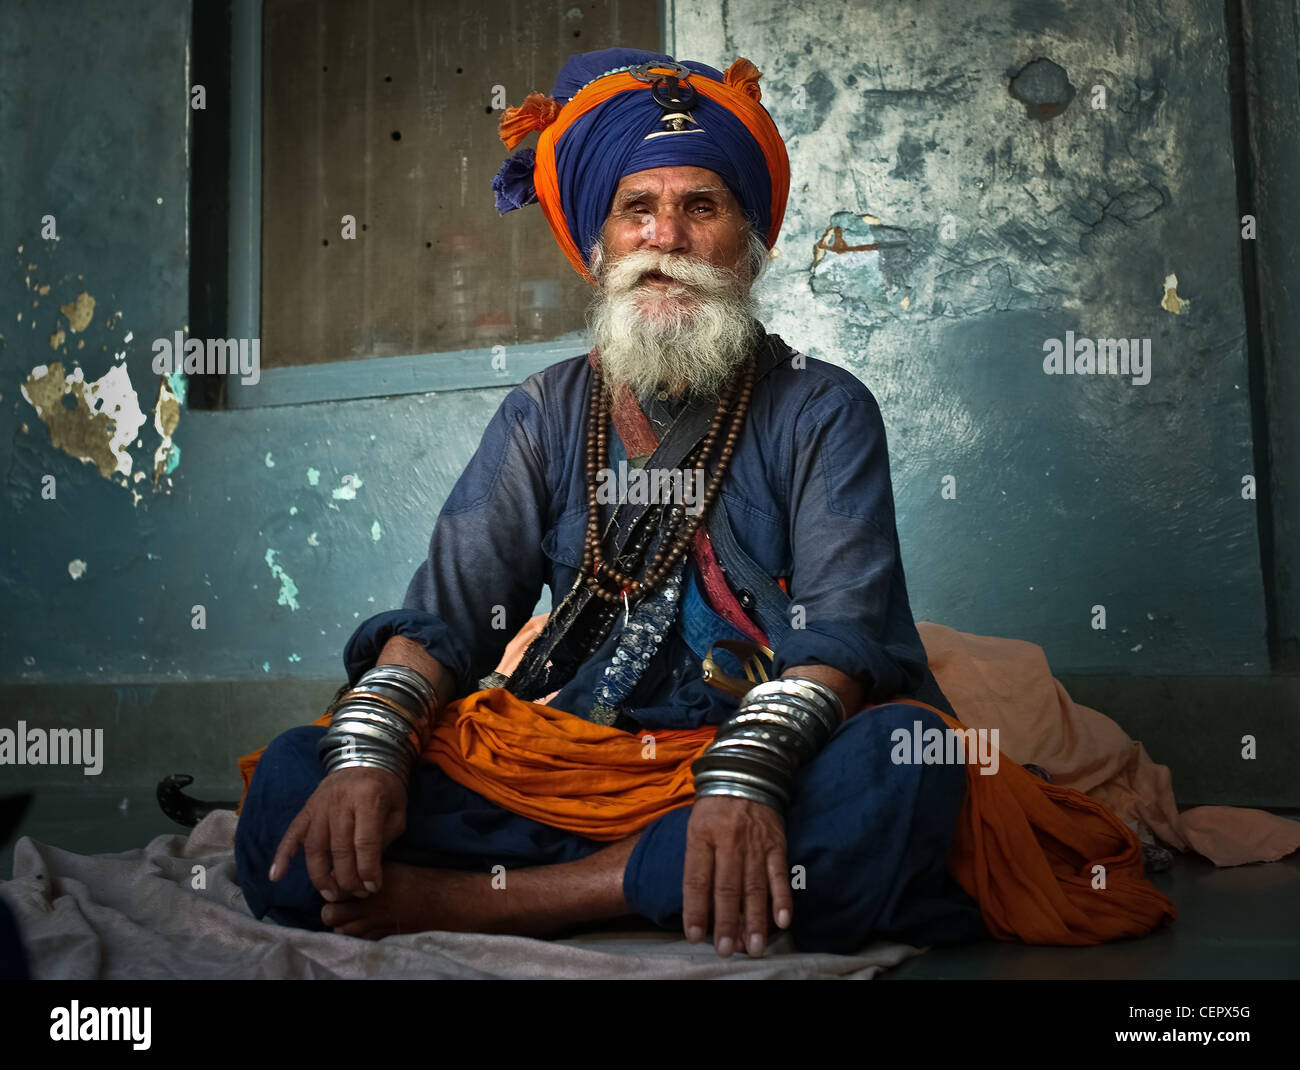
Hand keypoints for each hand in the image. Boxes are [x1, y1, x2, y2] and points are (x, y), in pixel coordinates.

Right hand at [268, 766, 407, 901]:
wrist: (365, 759)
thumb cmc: (385, 789)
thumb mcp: (398, 810)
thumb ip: (385, 838)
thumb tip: (369, 873)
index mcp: (368, 798)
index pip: (365, 842)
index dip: (368, 870)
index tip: (372, 888)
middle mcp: (340, 801)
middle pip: (339, 848)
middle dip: (347, 878)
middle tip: (357, 894)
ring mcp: (319, 805)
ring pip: (315, 847)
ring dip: (320, 876)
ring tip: (331, 895)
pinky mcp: (306, 809)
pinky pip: (291, 834)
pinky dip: (282, 855)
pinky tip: (276, 876)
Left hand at [682, 795, 791, 957]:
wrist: (745, 773)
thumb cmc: (714, 807)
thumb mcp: (695, 827)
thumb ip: (696, 862)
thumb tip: (699, 903)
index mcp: (702, 837)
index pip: (697, 879)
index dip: (695, 910)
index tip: (695, 937)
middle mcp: (728, 842)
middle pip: (726, 888)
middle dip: (726, 923)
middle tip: (726, 950)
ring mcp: (754, 844)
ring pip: (754, 887)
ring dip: (754, 920)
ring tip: (754, 947)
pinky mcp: (776, 844)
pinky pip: (779, 875)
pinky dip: (782, 899)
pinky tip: (782, 921)